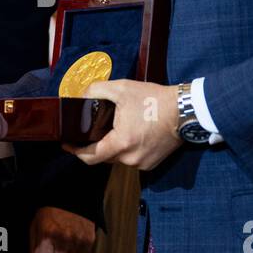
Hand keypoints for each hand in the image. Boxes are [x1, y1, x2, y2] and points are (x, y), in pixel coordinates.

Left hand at [29, 206, 94, 252]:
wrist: (72, 195)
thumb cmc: (50, 211)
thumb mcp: (36, 226)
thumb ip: (35, 250)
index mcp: (47, 234)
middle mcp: (63, 238)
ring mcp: (77, 239)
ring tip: (62, 239)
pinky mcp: (88, 240)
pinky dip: (74, 249)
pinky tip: (71, 236)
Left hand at [65, 79, 181, 170]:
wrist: (185, 111)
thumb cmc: (154, 99)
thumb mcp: (122, 88)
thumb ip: (96, 91)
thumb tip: (81, 97)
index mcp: (121, 143)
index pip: (90, 157)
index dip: (75, 152)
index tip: (67, 145)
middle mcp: (131, 159)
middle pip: (104, 157)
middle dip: (96, 144)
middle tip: (94, 129)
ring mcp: (143, 164)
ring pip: (118, 158)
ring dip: (114, 146)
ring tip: (117, 128)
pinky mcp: (152, 164)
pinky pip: (132, 159)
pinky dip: (128, 149)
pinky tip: (132, 134)